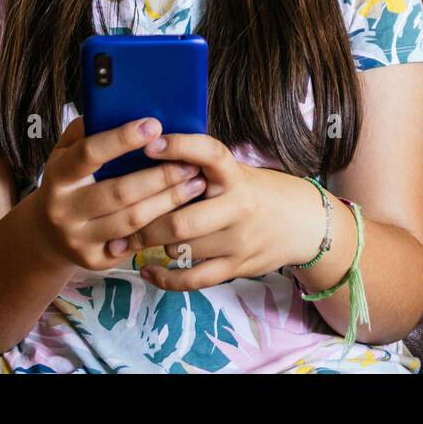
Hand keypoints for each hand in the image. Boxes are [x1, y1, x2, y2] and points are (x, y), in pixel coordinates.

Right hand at [30, 115, 205, 272]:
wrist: (46, 235)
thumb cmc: (70, 181)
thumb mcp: (67, 153)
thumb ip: (88, 130)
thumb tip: (118, 103)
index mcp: (57, 176)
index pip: (90, 153)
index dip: (122, 139)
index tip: (154, 124)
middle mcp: (63, 210)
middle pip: (120, 192)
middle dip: (160, 176)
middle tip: (191, 162)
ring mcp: (78, 239)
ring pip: (133, 220)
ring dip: (169, 200)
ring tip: (195, 182)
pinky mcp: (94, 260)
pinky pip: (135, 242)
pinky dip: (162, 225)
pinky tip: (182, 210)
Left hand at [131, 131, 322, 290]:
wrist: (303, 223)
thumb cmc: (257, 191)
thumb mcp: (236, 171)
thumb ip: (202, 167)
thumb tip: (148, 152)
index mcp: (236, 175)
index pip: (211, 154)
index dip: (182, 147)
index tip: (151, 144)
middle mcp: (239, 206)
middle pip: (184, 220)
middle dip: (146, 223)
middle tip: (119, 219)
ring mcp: (239, 240)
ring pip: (183, 249)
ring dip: (152, 245)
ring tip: (128, 240)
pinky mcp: (237, 266)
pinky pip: (195, 279)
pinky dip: (165, 279)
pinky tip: (147, 271)